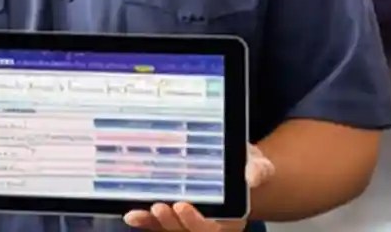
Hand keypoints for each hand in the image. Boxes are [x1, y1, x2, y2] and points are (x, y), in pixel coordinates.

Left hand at [122, 144, 274, 230]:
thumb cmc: (244, 167)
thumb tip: (252, 176)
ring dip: (153, 224)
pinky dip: (143, 221)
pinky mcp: (170, 216)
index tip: (183, 206)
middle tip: (159, 207)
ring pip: (168, 230)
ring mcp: (186, 222)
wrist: (233, 165)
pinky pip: (155, 224)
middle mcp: (206, 225)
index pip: (212, 228)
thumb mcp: (257, 164)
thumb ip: (258, 170)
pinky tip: (132, 215)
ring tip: (139, 213)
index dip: (196, 221)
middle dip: (170, 223)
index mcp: (230, 220)